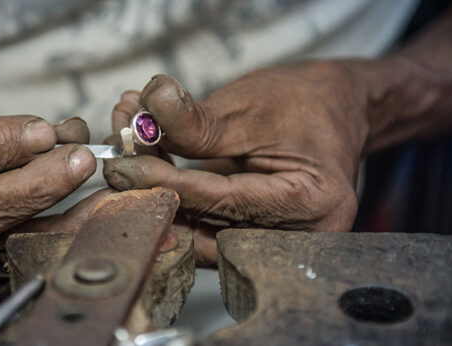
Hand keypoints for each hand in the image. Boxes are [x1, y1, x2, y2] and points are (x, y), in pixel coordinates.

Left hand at [104, 62, 369, 262]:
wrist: (334, 106)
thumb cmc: (305, 101)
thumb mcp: (249, 105)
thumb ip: (195, 122)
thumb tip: (142, 114)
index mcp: (310, 203)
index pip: (222, 203)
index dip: (166, 184)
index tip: (123, 167)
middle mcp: (298, 233)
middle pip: (208, 225)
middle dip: (155, 191)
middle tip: (117, 163)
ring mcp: (276, 237)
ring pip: (200, 227)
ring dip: (159, 190)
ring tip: (130, 148)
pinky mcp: (255, 231)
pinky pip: (206, 221)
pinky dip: (175, 191)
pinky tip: (149, 158)